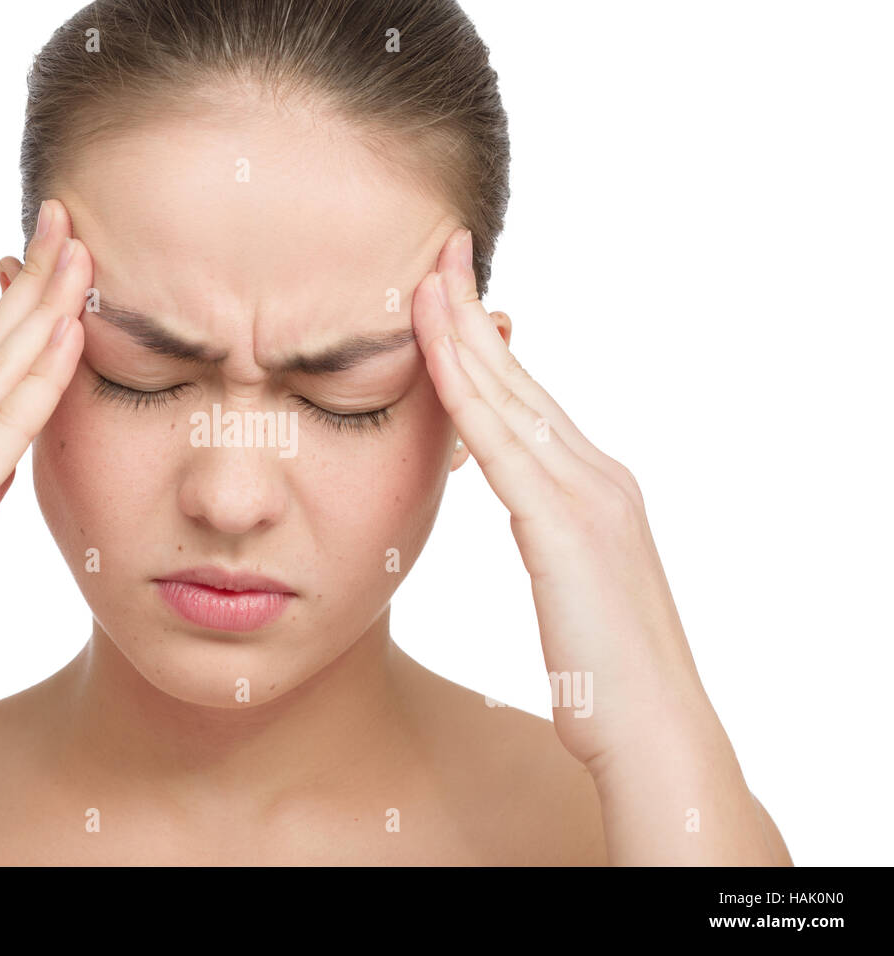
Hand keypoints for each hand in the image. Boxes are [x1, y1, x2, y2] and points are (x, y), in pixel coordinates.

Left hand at [411, 228, 718, 772]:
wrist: (654, 733)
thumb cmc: (605, 675)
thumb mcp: (570, 584)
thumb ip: (547, 532)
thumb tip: (519, 506)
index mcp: (593, 487)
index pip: (528, 396)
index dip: (486, 341)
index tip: (449, 293)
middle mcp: (596, 476)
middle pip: (521, 378)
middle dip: (474, 313)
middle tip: (438, 253)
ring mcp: (589, 498)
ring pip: (512, 401)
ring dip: (464, 338)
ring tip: (426, 281)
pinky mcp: (569, 531)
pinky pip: (507, 452)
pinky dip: (471, 402)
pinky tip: (440, 365)